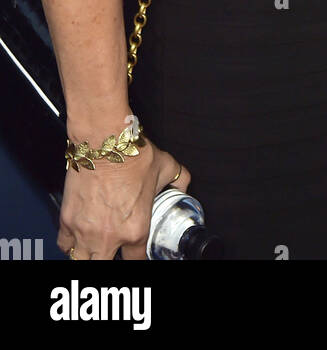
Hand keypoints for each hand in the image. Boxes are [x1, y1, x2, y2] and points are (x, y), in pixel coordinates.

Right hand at [57, 137, 190, 260]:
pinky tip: (77, 237)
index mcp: (135, 229)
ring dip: (89, 256)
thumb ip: (178, 180)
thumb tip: (182, 185)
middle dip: (110, 259)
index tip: (135, 253)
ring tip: (95, 248)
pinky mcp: (68, 219)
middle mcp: (109, 236)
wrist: (105, 140)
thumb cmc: (132, 153)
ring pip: (81, 260)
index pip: (135, 261)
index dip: (137, 258)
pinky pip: (64, 244)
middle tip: (113, 249)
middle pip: (105, 266)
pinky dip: (70, 243)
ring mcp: (85, 230)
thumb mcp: (166, 166)